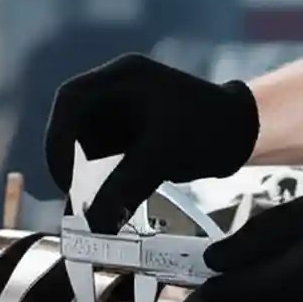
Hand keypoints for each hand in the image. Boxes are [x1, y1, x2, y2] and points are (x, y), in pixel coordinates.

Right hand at [45, 53, 259, 231]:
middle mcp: (118, 89)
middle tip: (72, 195)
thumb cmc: (212, 128)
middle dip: (69, 160)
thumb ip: (126, 187)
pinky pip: (104, 157)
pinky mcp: (132, 134)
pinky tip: (106, 204)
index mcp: (124, 76)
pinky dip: (101, 180)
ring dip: (83, 174)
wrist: (245, 133)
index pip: (71, 99)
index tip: (64, 175)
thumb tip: (96, 225)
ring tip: (89, 205)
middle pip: (74, 123)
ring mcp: (123, 111)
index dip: (57, 137)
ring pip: (86, 143)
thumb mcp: (164, 155)